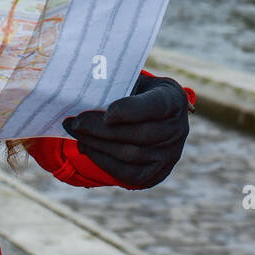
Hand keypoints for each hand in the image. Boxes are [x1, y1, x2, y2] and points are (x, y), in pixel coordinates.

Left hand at [62, 74, 190, 188]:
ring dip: (97, 144)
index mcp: (174, 99)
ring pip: (129, 154)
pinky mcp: (157, 173)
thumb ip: (116, 84)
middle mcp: (178, 129)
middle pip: (137, 134)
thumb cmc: (135, 92)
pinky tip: (87, 148)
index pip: (154, 106)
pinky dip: (103, 161)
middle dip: (101, 129)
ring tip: (76, 133)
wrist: (150, 117)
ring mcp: (171, 154)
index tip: (107, 114)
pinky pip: (127, 173)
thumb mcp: (133, 81)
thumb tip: (83, 86)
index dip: (131, 111)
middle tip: (75, 122)